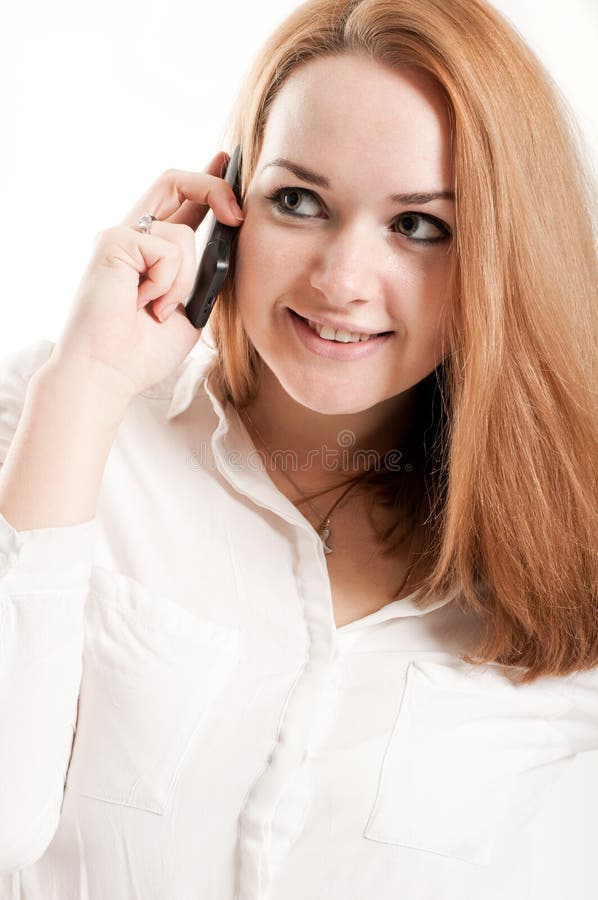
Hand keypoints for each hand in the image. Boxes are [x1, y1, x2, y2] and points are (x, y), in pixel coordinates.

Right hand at [47, 151, 243, 404]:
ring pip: (183, 234)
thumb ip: (203, 277)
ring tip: (159, 310)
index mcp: (150, 251)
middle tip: (237, 212)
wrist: (108, 374)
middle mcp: (133, 236)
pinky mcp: (113, 242)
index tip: (230, 162)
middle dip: (212, 186)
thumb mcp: (190, 310)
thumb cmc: (142, 352)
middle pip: (174, 181)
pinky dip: (168, 283)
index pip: (180, 200)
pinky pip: (167, 248)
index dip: (207, 180)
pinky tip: (145, 305)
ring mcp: (120, 236)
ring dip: (184, 280)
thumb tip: (228, 244)